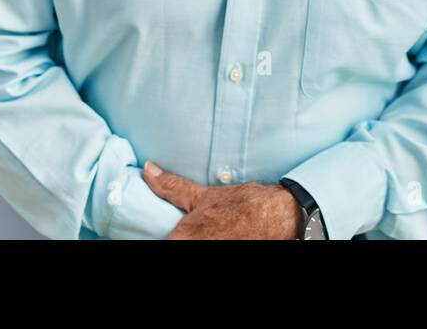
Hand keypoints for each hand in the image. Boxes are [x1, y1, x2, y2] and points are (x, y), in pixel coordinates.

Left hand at [142, 161, 299, 238]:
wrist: (277, 216)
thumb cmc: (240, 206)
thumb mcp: (201, 195)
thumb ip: (170, 186)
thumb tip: (149, 170)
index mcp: (182, 240)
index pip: (157, 243)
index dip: (152, 236)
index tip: (150, 231)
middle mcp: (195, 249)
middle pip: (171, 244)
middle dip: (171, 237)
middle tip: (173, 229)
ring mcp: (210, 253)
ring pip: (186, 246)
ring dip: (188, 239)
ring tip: (202, 231)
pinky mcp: (228, 255)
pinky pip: (205, 250)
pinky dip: (204, 241)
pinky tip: (212, 235)